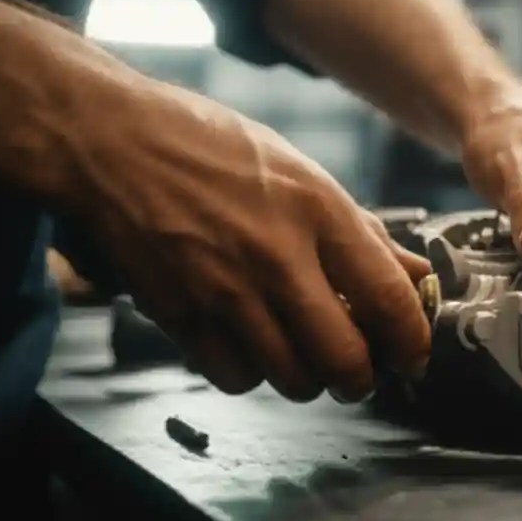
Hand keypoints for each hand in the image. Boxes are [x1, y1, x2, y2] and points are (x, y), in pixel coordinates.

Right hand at [70, 82, 430, 400]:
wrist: (108, 140)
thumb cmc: (205, 144)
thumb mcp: (299, 169)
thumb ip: (360, 229)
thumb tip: (413, 272)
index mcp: (317, 209)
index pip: (389, 298)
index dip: (411, 341)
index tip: (412, 354)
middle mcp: (277, 255)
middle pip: (344, 359)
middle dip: (361, 378)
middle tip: (359, 370)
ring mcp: (226, 290)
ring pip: (293, 379)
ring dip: (308, 379)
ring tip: (303, 355)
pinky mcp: (181, 315)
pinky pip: (236, 377)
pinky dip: (251, 374)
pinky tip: (250, 345)